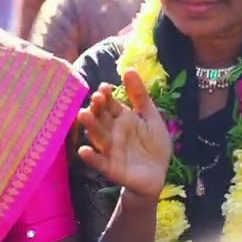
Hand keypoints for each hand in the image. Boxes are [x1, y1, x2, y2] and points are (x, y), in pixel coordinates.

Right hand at [76, 69, 172, 199]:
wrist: (159, 172)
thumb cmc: (153, 143)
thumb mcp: (150, 116)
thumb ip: (139, 95)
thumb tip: (129, 69)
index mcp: (122, 119)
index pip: (110, 105)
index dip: (106, 96)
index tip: (103, 87)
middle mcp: (112, 132)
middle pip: (101, 118)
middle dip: (96, 108)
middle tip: (95, 98)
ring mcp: (110, 150)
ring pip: (97, 137)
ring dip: (89, 127)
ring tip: (83, 115)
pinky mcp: (111, 168)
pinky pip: (99, 162)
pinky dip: (91, 157)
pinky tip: (83, 150)